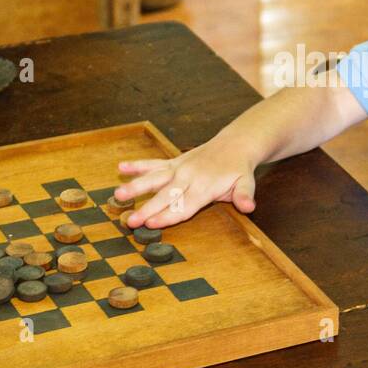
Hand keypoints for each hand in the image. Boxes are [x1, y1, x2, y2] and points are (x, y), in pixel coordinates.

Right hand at [115, 137, 257, 230]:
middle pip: (165, 196)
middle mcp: (188, 177)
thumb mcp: (246, 183)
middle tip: (129, 220)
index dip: (167, 216)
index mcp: (204, 187)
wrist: (235, 144)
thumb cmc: (239, 169)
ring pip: (154, 178)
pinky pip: (154, 163)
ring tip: (118, 194)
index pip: (184, 205)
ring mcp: (179, 168)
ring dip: (136, 186)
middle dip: (147, 209)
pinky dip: (138, 165)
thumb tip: (249, 207)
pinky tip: (121, 167)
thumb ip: (243, 196)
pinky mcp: (174, 162)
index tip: (150, 224)